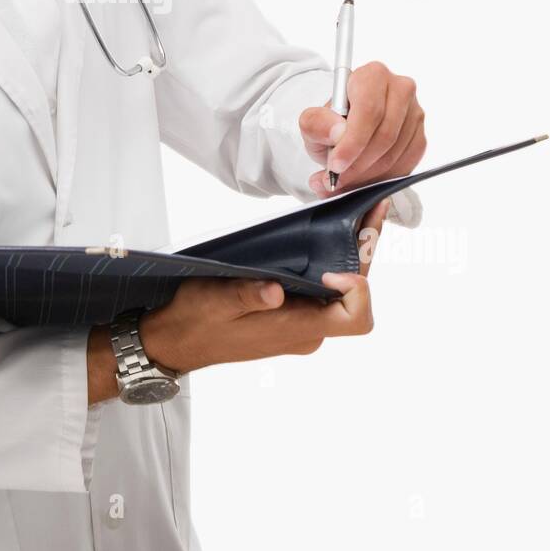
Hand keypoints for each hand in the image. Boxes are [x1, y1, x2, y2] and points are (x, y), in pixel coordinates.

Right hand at [137, 199, 391, 372]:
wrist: (177, 340)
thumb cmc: (195, 321)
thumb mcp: (215, 300)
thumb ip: (246, 296)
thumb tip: (275, 291)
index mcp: (297, 329)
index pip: (356, 317)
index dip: (358, 288)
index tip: (334, 264)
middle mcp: (308, 331)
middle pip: (355, 295)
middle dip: (363, 251)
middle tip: (372, 209)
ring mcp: (301, 325)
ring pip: (341, 291)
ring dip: (349, 254)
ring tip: (354, 214)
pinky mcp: (291, 317)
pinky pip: (322, 291)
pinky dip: (328, 262)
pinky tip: (323, 236)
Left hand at [298, 60, 425, 197]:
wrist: (345, 130)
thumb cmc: (331, 122)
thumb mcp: (312, 122)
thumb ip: (316, 124)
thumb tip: (337, 133)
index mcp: (373, 75)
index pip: (369, 110)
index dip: (353, 142)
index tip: (335, 165)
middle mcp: (400, 89)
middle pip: (385, 135)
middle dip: (358, 165)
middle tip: (336, 180)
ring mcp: (415, 113)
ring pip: (395, 154)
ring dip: (367, 176)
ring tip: (342, 184)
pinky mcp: (420, 137)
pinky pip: (405, 165)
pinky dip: (381, 180)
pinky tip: (361, 182)